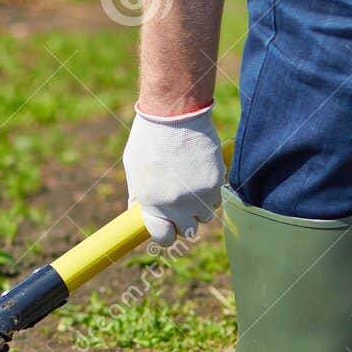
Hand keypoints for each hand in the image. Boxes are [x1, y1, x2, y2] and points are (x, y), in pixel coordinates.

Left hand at [123, 104, 224, 244]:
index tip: (167, 228)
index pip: (164, 238)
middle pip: (188, 230)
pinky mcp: (217, 181)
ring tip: (190, 184)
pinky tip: (200, 172)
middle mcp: (177, 204)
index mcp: (153, 203)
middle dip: (184, 221)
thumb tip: (137, 212)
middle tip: (180, 205)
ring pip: (206, 215)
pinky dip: (211, 190)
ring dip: (200, 206)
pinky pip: (217, 197)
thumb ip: (138, 195)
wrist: (174, 113)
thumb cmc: (149, 138)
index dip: (166, 235)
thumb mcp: (134, 169)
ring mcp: (199, 194)